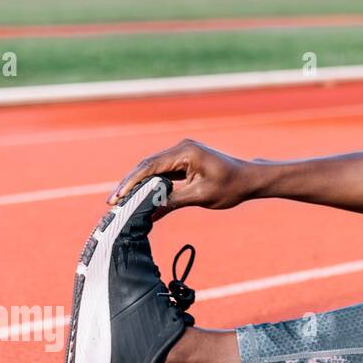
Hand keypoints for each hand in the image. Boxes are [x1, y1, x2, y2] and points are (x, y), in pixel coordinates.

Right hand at [108, 138, 256, 212]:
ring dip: (138, 186)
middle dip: (129, 184)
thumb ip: (173, 201)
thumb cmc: (231, 187)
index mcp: (186, 152)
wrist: (250, 179)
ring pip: (153, 170)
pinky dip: (151, 186)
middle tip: (112, 202)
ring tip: (120, 203)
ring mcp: (182, 154)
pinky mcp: (184, 163)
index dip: (131, 182)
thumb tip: (148, 212)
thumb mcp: (201, 196)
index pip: (150, 166)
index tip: (117, 197)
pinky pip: (162, 173)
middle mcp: (181, 149)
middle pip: (147, 166)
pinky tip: (139, 200)